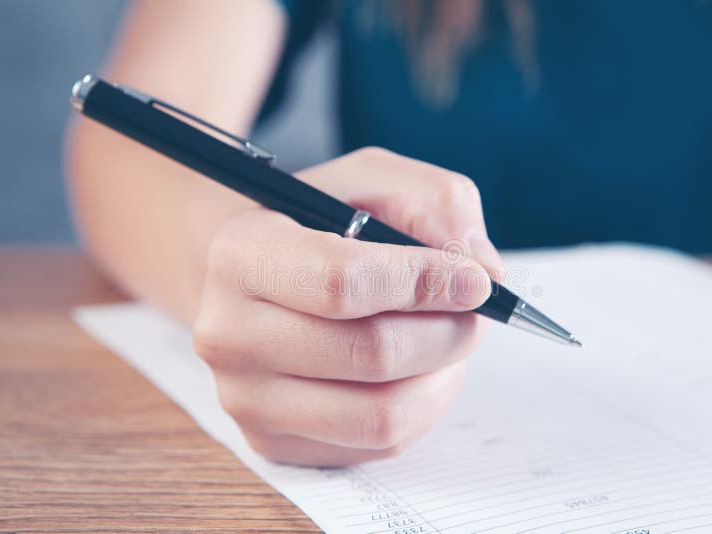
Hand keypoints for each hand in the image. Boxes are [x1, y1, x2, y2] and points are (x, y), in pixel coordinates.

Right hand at [193, 147, 504, 465]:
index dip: (424, 283)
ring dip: (442, 375)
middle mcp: (228, 333)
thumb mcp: (373, 180)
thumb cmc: (320, 226)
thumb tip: (483, 269)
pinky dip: (421, 407)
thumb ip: (435, 202)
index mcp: (242, 254)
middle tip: (475, 311)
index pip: (343, 283)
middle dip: (449, 331)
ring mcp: (245, 398)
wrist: (257, 280)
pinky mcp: (272, 442)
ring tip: (447, 339)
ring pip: (383, 413)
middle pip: (373, 353)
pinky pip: (379, 443)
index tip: (476, 280)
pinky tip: (417, 370)